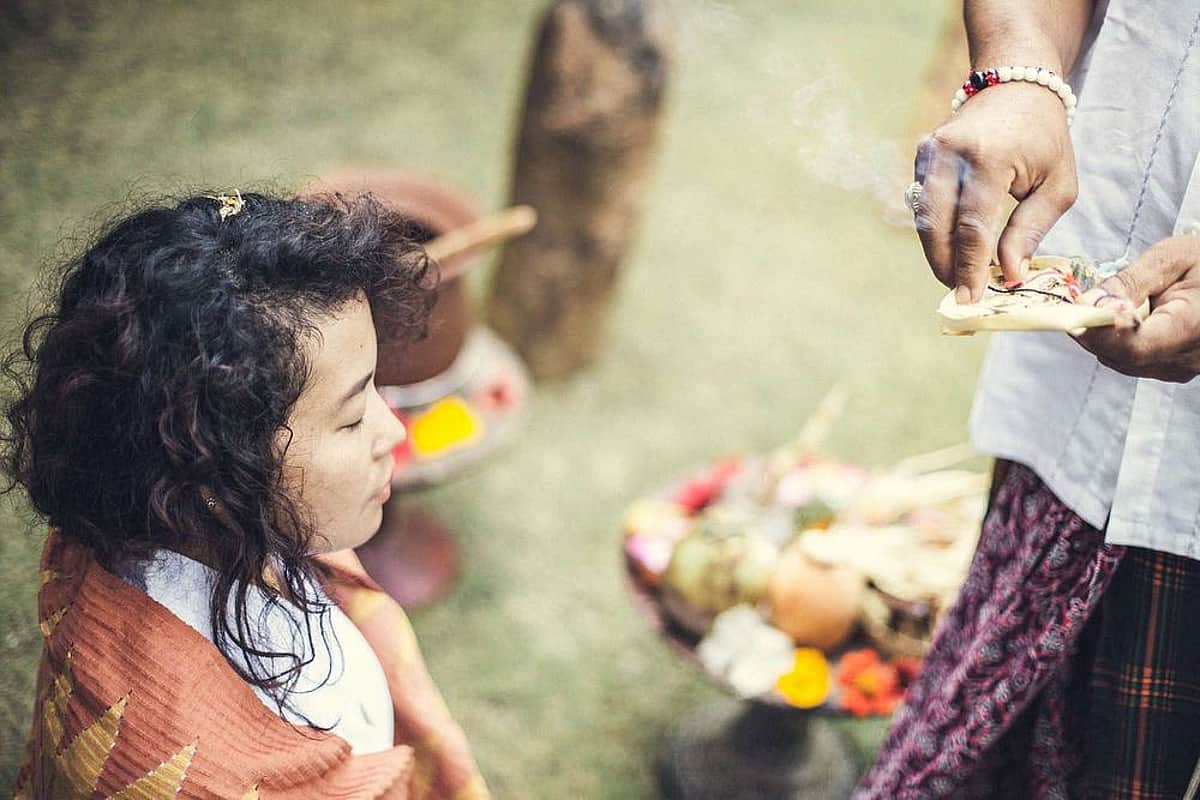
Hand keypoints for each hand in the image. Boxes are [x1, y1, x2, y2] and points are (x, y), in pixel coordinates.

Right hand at [914, 81, 1077, 301]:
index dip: (970, 266)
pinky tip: (951, 245)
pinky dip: (934, 229)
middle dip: (946, 265)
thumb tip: (1009, 274)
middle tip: (960, 293)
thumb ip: (1029, 231)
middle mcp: (951, 153)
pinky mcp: (922, 154)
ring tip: (956, 275)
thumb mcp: (1057, 185)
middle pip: (937, 226)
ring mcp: (931, 151)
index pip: (972, 226)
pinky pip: (921, 202)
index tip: (972, 297)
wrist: (1017, 84)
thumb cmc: (1045, 138)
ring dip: (937, 251)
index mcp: (989, 158)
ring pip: (922, 217)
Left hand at [1075, 235, 1199, 382]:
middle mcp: (1189, 358)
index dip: (1097, 335)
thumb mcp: (1171, 259)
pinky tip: (1122, 320)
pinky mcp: (1176, 368)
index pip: (1133, 347)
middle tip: (1074, 306)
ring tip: (1102, 308)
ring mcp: (1184, 368)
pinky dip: (1119, 342)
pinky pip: (1134, 361)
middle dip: (1093, 332)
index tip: (1072, 316)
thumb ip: (1129, 282)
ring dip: (1104, 337)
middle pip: (1122, 357)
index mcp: (1193, 328)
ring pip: (1123, 361)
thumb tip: (1088, 303)